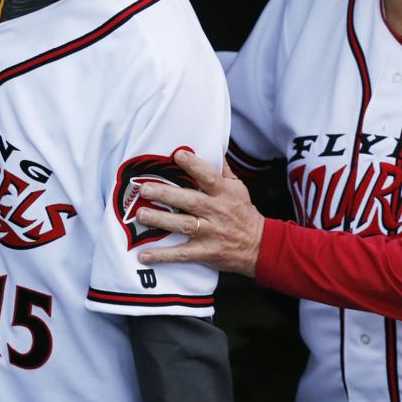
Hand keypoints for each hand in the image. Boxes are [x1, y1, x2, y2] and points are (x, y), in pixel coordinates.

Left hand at [135, 149, 263, 277]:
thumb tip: (212, 146)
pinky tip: (144, 255)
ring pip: (183, 225)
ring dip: (160, 220)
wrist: (260, 245)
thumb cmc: (244, 213)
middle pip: (189, 201)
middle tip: (145, 189)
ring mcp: (211, 232)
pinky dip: (163, 256)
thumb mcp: (238, 188)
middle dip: (165, 194)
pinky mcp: (206, 252)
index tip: (177, 155)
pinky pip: (182, 254)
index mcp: (224, 193)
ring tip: (140, 215)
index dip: (194, 165)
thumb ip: (222, 169)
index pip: (209, 176)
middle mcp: (216, 211)